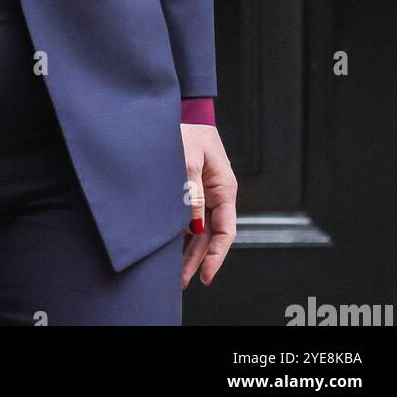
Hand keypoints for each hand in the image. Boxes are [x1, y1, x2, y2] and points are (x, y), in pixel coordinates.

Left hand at [180, 123, 236, 288]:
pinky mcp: (192, 193)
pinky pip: (189, 220)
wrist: (186, 115)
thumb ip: (191, 188)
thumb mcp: (190, 156)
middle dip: (198, 260)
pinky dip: (182, 237)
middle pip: (211, 237)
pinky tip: (171, 252)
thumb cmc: (191, 132)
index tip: (206, 275)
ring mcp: (205, 196)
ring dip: (189, 253)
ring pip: (200, 233)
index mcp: (224, 189)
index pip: (225, 231)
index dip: (216, 256)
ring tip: (177, 275)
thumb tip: (193, 223)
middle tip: (183, 282)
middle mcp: (217, 197)